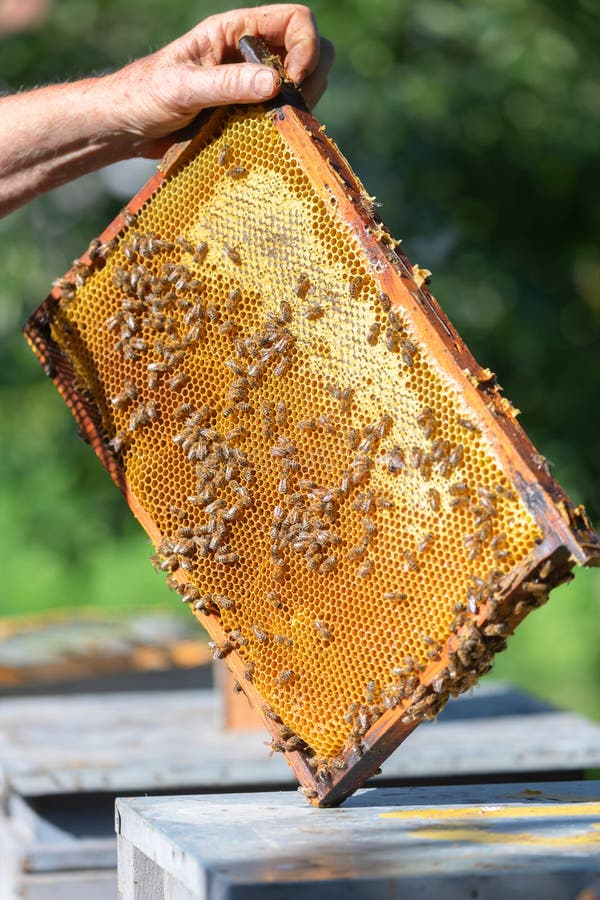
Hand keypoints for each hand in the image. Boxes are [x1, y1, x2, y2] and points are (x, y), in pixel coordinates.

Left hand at [103, 4, 333, 158]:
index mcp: (235, 31)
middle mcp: (250, 54)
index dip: (307, 47)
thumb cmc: (145, 96)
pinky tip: (271, 139)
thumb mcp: (183, 88)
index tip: (293, 83)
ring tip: (277, 125)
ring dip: (301, 106)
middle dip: (312, 78)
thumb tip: (274, 83)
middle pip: (310, 52)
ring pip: (303, 87)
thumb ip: (227, 83)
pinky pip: (283, 116)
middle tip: (289, 108)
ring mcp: (253, 85)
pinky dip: (287, 127)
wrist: (127, 127)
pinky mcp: (250, 114)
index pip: (295, 20)